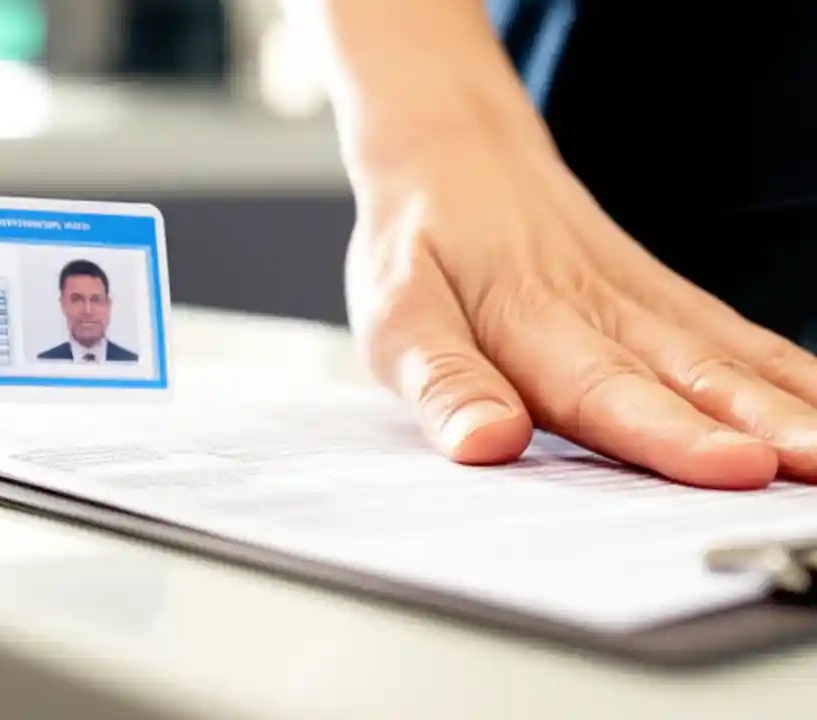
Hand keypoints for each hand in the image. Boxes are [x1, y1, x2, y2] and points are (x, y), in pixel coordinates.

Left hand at [345, 125, 816, 488]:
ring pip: (725, 355)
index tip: (731, 465)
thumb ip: (443, 382)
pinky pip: (733, 334)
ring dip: (789, 404)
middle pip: (687, 374)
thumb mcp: (397, 314)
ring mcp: (638, 299)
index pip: (602, 387)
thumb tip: (485, 444)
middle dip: (759, 426)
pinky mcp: (660, 295)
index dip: (667, 432)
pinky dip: (788, 370)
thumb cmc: (418, 246)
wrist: (452, 157)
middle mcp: (597, 309)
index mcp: (526, 319)